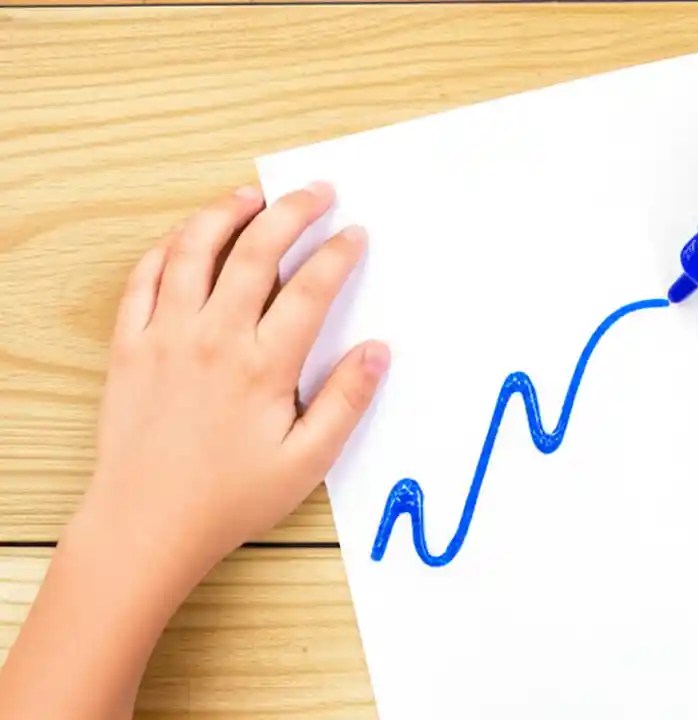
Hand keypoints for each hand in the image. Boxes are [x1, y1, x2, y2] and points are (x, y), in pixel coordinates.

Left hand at [78, 182, 387, 590]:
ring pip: (193, 250)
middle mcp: (213, 339)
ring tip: (251, 196)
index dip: (337, 253)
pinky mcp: (129, 345)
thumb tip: (377, 353)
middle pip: (256, 250)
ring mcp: (165, 336)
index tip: (355, 235)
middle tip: (315, 193)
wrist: (145, 524)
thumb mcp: (305, 461)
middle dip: (292, 212)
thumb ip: (345, 402)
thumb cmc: (227, 498)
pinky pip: (143, 277)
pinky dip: (167, 247)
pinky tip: (186, 237)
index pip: (310, 288)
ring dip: (225, 213)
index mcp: (262, 366)